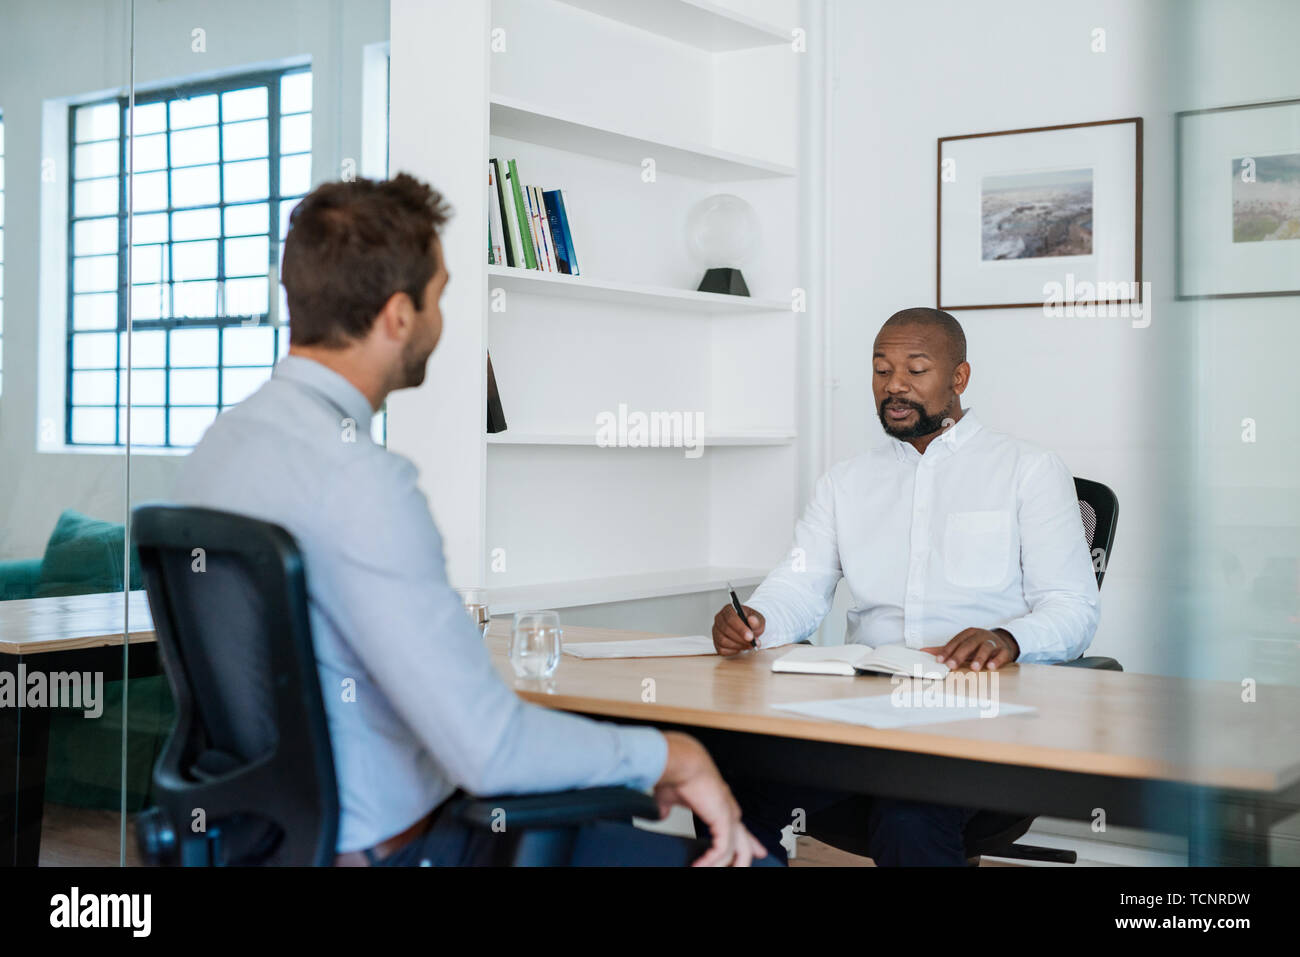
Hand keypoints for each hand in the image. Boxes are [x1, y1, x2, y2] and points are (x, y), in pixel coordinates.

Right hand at [654, 732, 766, 866]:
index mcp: (719, 803)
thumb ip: (667, 808)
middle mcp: (728, 809)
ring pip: (736, 850)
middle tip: (740, 870)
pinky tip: (698, 866)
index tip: (755, 852)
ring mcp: (728, 815)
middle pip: (744, 841)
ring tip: (704, 871)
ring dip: (721, 865)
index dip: (746, 842)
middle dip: (745, 858)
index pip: (737, 827)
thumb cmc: (677, 774)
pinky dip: (710, 860)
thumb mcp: (669, 797)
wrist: (681, 763)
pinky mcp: (724, 820)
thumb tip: (661, 815)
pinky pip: (722, 849)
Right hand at [712, 604, 765, 655]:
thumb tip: (752, 620)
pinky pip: (722, 650)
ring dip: (738, 645)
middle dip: (741, 639)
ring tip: (749, 645)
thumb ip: (756, 621)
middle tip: (752, 643)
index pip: (731, 618)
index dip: (740, 628)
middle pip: (726, 630)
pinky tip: (740, 647)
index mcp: (728, 609)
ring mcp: (716, 631)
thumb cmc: (752, 623)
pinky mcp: (716, 642)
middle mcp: (719, 619)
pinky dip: (733, 651)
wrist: (750, 629)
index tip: (750, 637)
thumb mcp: (759, 620)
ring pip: (723, 641)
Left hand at [922, 628, 1018, 670]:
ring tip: (974, 668)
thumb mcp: (963, 645)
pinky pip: (1001, 655)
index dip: (947, 650)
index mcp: (969, 633)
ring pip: (986, 648)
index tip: (939, 660)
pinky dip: (997, 660)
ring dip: (980, 657)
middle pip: (969, 644)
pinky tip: (991, 667)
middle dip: (959, 655)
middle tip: (951, 665)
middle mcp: (981, 636)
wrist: (1003, 642)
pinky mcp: (1005, 651)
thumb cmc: (978, 645)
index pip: (956, 641)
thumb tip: (924, 652)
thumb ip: (945, 649)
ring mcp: (993, 643)